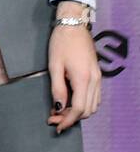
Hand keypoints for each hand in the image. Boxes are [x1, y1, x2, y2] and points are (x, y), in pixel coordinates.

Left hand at [48, 2, 100, 134]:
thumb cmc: (61, 43)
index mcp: (83, 79)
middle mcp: (95, 81)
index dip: (67, 120)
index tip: (55, 125)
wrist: (74, 25)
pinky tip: (70, 102)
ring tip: (60, 111)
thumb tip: (58, 108)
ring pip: (93, 106)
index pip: (79, 109)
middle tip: (53, 118)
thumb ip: (57, 88)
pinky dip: (84, 104)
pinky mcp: (98, 75)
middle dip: (71, 118)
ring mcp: (98, 78)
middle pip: (87, 110)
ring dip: (78, 112)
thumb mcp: (54, 65)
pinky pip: (94, 97)